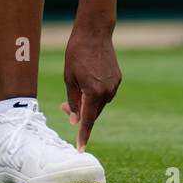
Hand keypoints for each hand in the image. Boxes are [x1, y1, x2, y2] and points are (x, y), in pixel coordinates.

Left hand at [61, 20, 120, 150]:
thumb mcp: (69, 78)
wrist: (94, 32)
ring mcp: (114, 85)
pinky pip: (105, 93)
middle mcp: (107, 92)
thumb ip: (72, 101)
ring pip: (99, 103)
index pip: (87, 120)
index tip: (81, 149)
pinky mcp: (117, 79)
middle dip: (80, 114)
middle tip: (64, 108)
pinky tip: (87, 80)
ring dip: (88, 103)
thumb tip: (75, 120)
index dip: (83, 136)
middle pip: (93, 113)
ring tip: (76, 88)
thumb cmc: (76, 54)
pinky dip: (95, 94)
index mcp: (93, 92)